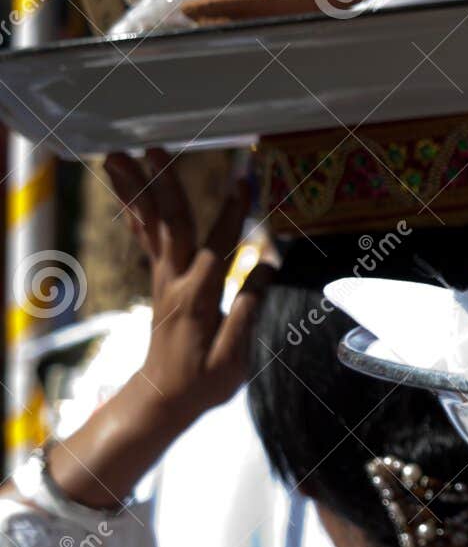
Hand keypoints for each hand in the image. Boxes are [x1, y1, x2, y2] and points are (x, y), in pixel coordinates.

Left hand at [12, 152, 272, 510]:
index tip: (244, 181)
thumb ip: (248, 309)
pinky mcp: (158, 279)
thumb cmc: (203, 382)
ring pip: (149, 224)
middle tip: (153, 147)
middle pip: (169, 224)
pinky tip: (129, 187)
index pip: (216, 248)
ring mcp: (162, 278)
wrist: (161, 399)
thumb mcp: (234, 357)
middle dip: (163, 183)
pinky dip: (136, 208)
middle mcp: (174, 280)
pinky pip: (145, 236)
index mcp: (198, 298)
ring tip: (120, 155)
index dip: (231, 214)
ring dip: (136, 187)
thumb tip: (267, 264)